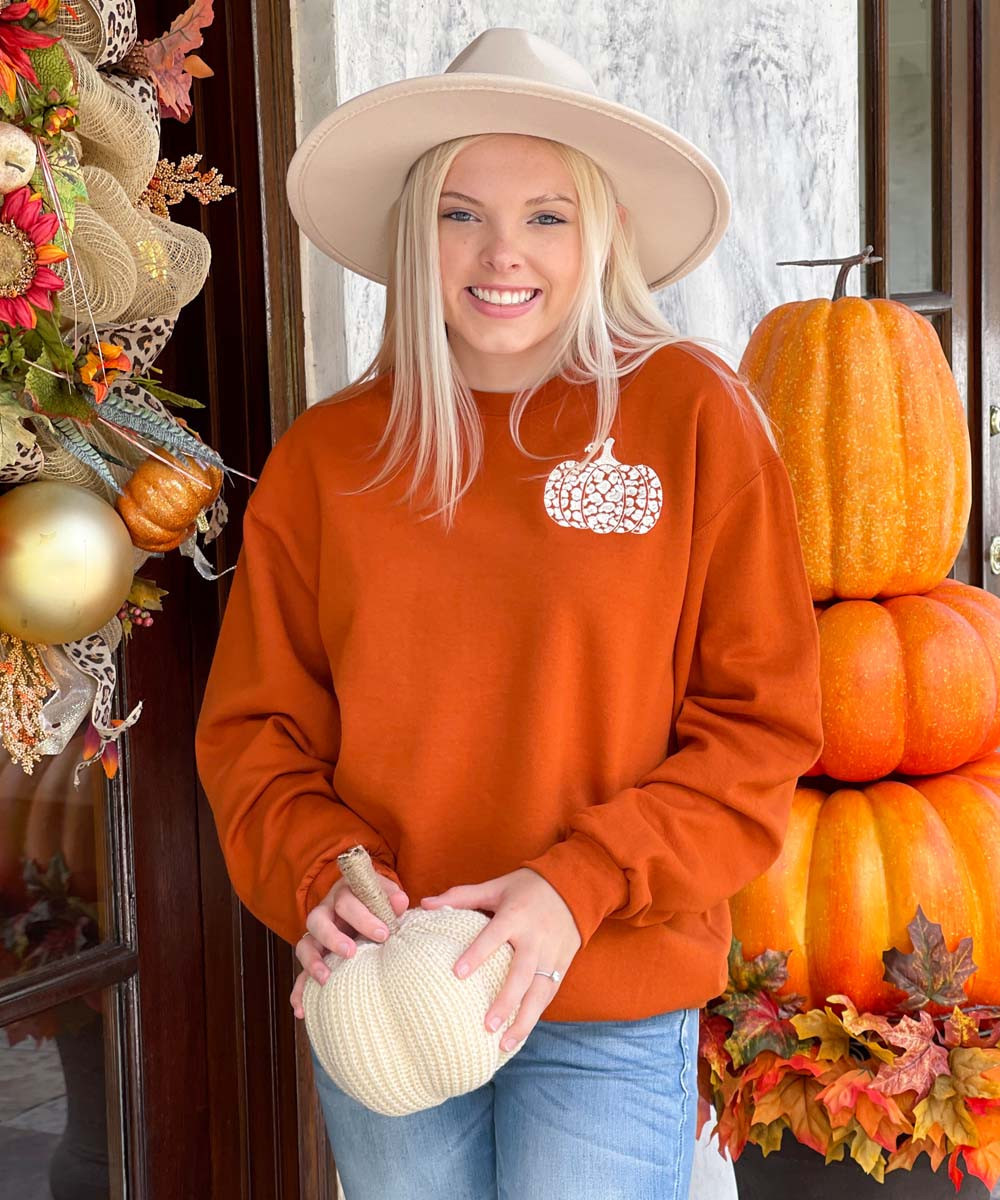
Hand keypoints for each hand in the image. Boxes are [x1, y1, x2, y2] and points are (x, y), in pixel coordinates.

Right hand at [290, 870, 408, 1019]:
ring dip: (313, 962)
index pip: (346, 902)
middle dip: (333, 938)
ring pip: (304, 945)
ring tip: (326, 979)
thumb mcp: (383, 894)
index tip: (383, 934)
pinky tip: (302, 1009)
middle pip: (318, 920)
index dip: (363, 918)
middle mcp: (325, 912)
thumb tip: (401, 902)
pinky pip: (301, 973)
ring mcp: (316, 935)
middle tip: (351, 953)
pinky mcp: (314, 956)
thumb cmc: (375, 901)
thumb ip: (391, 896)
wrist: (364, 905)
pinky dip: (300, 991)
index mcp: (342, 894)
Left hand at [421, 867, 580, 1051]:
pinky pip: (550, 994)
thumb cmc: (528, 886)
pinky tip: (520, 1034)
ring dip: (523, 1019)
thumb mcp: (497, 886)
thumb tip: (425, 903)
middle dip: (506, 1001)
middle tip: (487, 1025)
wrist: (575, 886)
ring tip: (504, 1043)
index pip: (493, 936)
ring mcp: (552, 954)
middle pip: (521, 973)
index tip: (457, 975)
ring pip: (539, 991)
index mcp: (515, 915)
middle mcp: (535, 938)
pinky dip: (536, 1015)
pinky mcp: (564, 965)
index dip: (476, 954)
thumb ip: (462, 896)